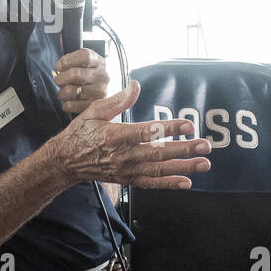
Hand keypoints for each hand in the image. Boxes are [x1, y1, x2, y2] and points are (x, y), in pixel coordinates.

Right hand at [47, 80, 210, 189]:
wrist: (66, 161)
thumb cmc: (80, 133)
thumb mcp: (94, 111)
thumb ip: (118, 100)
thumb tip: (136, 86)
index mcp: (114, 136)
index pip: (146, 132)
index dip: (168, 128)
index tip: (187, 125)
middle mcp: (122, 155)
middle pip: (157, 153)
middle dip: (184, 149)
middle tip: (205, 145)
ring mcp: (126, 169)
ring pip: (159, 169)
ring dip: (183, 167)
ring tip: (204, 163)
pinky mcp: (127, 179)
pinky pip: (151, 183)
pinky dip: (169, 184)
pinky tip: (187, 182)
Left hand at [54, 48, 108, 115]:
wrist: (98, 95)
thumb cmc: (85, 75)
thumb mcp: (81, 63)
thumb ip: (69, 61)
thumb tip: (59, 66)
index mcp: (98, 62)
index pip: (85, 56)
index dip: (68, 60)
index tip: (59, 66)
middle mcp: (102, 76)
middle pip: (75, 74)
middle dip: (61, 78)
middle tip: (58, 81)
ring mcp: (99, 92)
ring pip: (70, 91)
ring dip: (61, 92)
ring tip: (63, 92)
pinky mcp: (93, 106)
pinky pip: (70, 105)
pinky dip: (65, 104)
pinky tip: (68, 101)